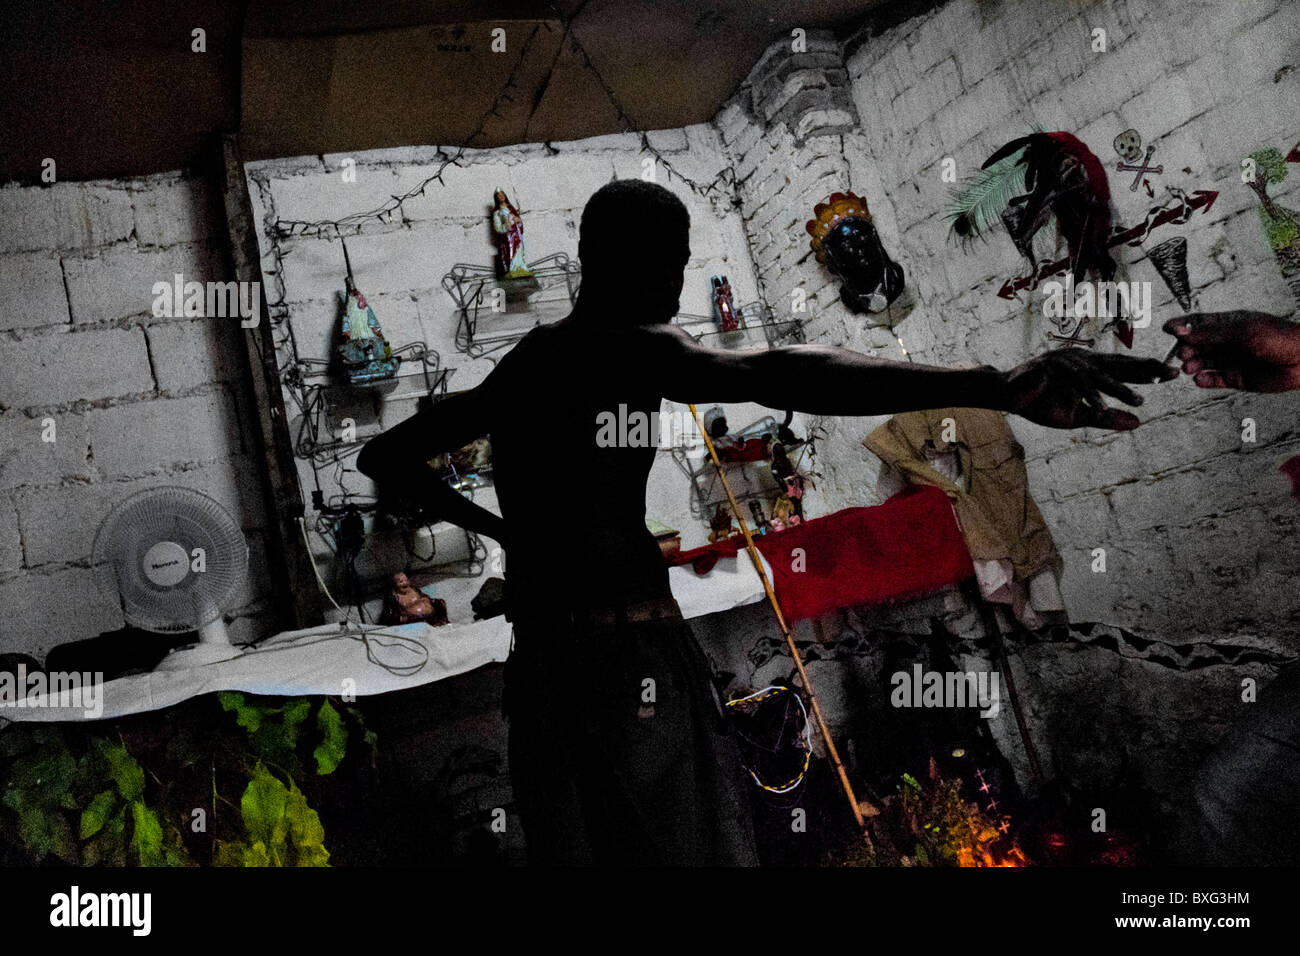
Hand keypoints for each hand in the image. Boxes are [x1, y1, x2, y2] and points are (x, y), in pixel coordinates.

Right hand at [1001, 349, 1177, 429]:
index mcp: (1089, 367)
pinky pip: (1073, 386)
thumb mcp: (1079, 416)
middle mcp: (1081, 359)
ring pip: (1099, 376)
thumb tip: (1139, 423)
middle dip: (1146, 370)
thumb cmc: (1042, 403)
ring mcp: (1066, 362)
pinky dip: (1088, 399)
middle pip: (1119, 365)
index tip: (1173, 374)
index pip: (1124, 367)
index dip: (1148, 371)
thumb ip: (1107, 418)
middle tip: (1173, 373)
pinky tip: (1102, 410)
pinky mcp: (1050, 368)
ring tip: (1140, 401)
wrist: (1008, 397)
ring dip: (1120, 389)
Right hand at [1163, 311, 1299, 391]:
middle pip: (1197, 344)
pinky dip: (1205, 380)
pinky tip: (1200, 380)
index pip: (1199, 323)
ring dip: (1193, 365)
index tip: (1167, 329)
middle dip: (1186, 349)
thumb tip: (1181, 329)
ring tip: (1189, 368)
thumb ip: (1210, 331)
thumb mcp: (1241, 330)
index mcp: (1229, 324)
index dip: (1182, 326)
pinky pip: (1214, 380)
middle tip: (1181, 354)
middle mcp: (1228, 342)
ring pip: (1203, 363)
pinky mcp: (1236, 378)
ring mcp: (1231, 360)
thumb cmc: (1279, 338)